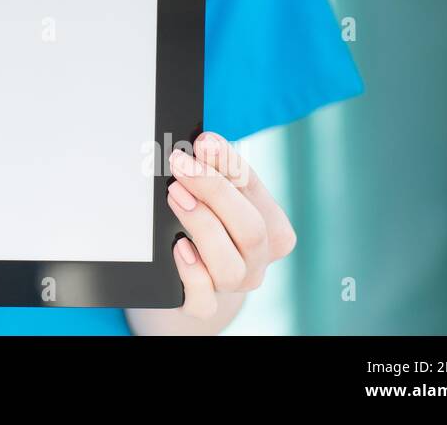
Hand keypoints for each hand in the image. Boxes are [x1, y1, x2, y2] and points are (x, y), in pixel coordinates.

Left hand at [165, 131, 297, 319]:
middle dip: (215, 192)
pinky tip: (179, 247)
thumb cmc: (210, 222)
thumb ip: (215, 169)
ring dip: (202, 226)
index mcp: (272, 226)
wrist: (194, 276)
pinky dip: (192, 273)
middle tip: (180, 165)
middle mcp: (258, 259)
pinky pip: (203, 299)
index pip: (255, 190)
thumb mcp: (216, 194)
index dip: (229, 164)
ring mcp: (234, 285)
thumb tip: (204, 142)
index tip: (203, 141)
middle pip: (252, 230)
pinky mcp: (204, 305)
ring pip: (230, 267)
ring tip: (175, 196)